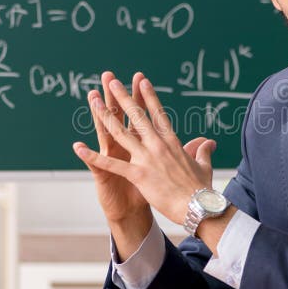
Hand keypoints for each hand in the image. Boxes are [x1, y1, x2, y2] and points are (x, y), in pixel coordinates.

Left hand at [73, 73, 217, 226]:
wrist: (198, 206)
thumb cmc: (202, 188)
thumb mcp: (203, 165)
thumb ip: (202, 151)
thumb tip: (209, 142)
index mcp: (172, 142)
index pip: (158, 114)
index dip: (149, 96)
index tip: (142, 81)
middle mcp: (157, 145)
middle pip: (137, 116)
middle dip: (123, 97)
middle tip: (112, 82)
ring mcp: (146, 158)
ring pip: (120, 133)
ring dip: (105, 116)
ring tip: (94, 100)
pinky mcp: (138, 174)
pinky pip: (110, 164)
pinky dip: (92, 157)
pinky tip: (78, 148)